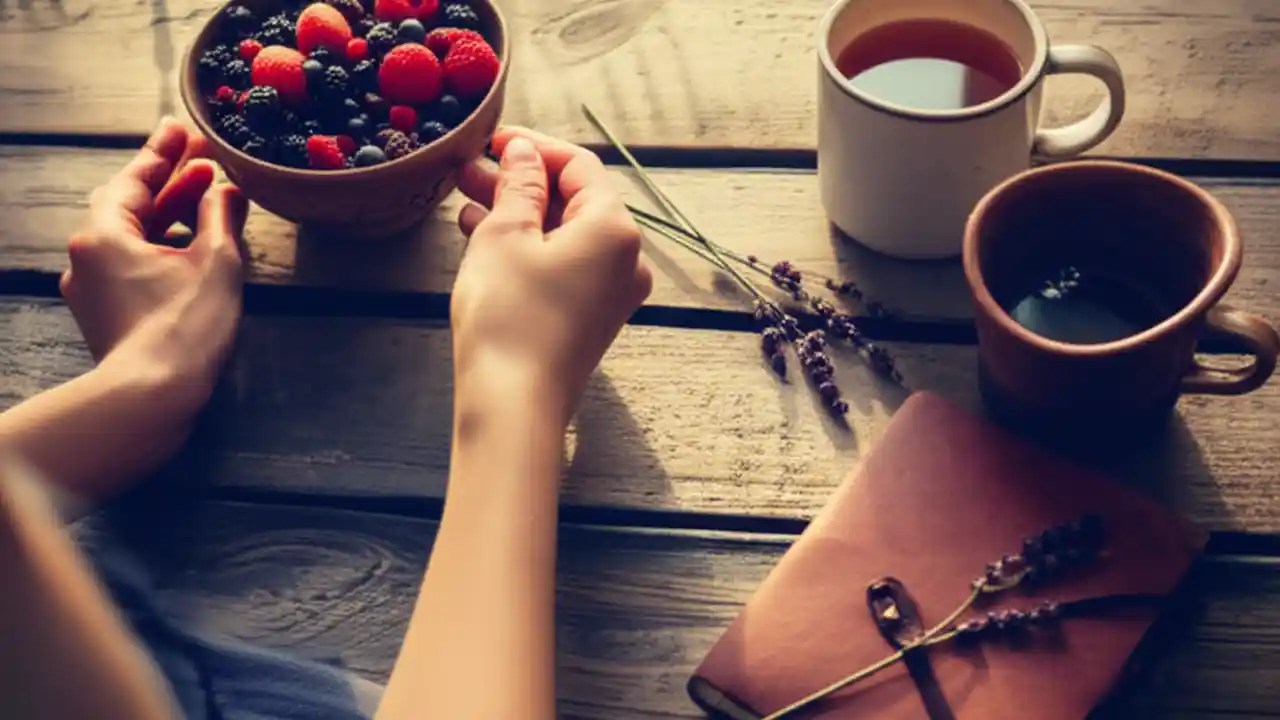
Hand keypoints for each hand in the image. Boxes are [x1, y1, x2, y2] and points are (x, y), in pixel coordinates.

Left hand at [60, 118, 248, 417]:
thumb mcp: (215, 263)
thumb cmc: (184, 328)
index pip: (134, 179)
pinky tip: (190, 247)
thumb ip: (219, 218)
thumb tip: (226, 190)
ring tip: (206, 199)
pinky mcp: (103, 314)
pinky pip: (130, 265)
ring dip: (167, 216)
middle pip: (128, 205)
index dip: (164, 152)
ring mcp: (90, 288)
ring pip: (130, 236)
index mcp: (103, 234)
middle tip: (202, 160)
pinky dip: (159, 247)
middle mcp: (85, 256)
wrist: (152, 395)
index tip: (182, 129)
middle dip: (168, 182)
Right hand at [453, 128, 651, 426]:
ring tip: (466, 200)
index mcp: (615, 229)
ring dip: (518, 214)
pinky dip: (528, 248)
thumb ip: (518, 186)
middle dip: (521, 182)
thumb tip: (524, 154)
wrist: (514, 406)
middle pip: (574, 201)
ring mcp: (611, 293)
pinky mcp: (591, 319)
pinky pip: (563, 266)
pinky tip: (481, 238)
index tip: (492, 142)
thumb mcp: (504, 235)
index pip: (579, 166)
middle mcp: (625, 260)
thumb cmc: (509, 317)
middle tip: (470, 170)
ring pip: (564, 235)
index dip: (534, 147)